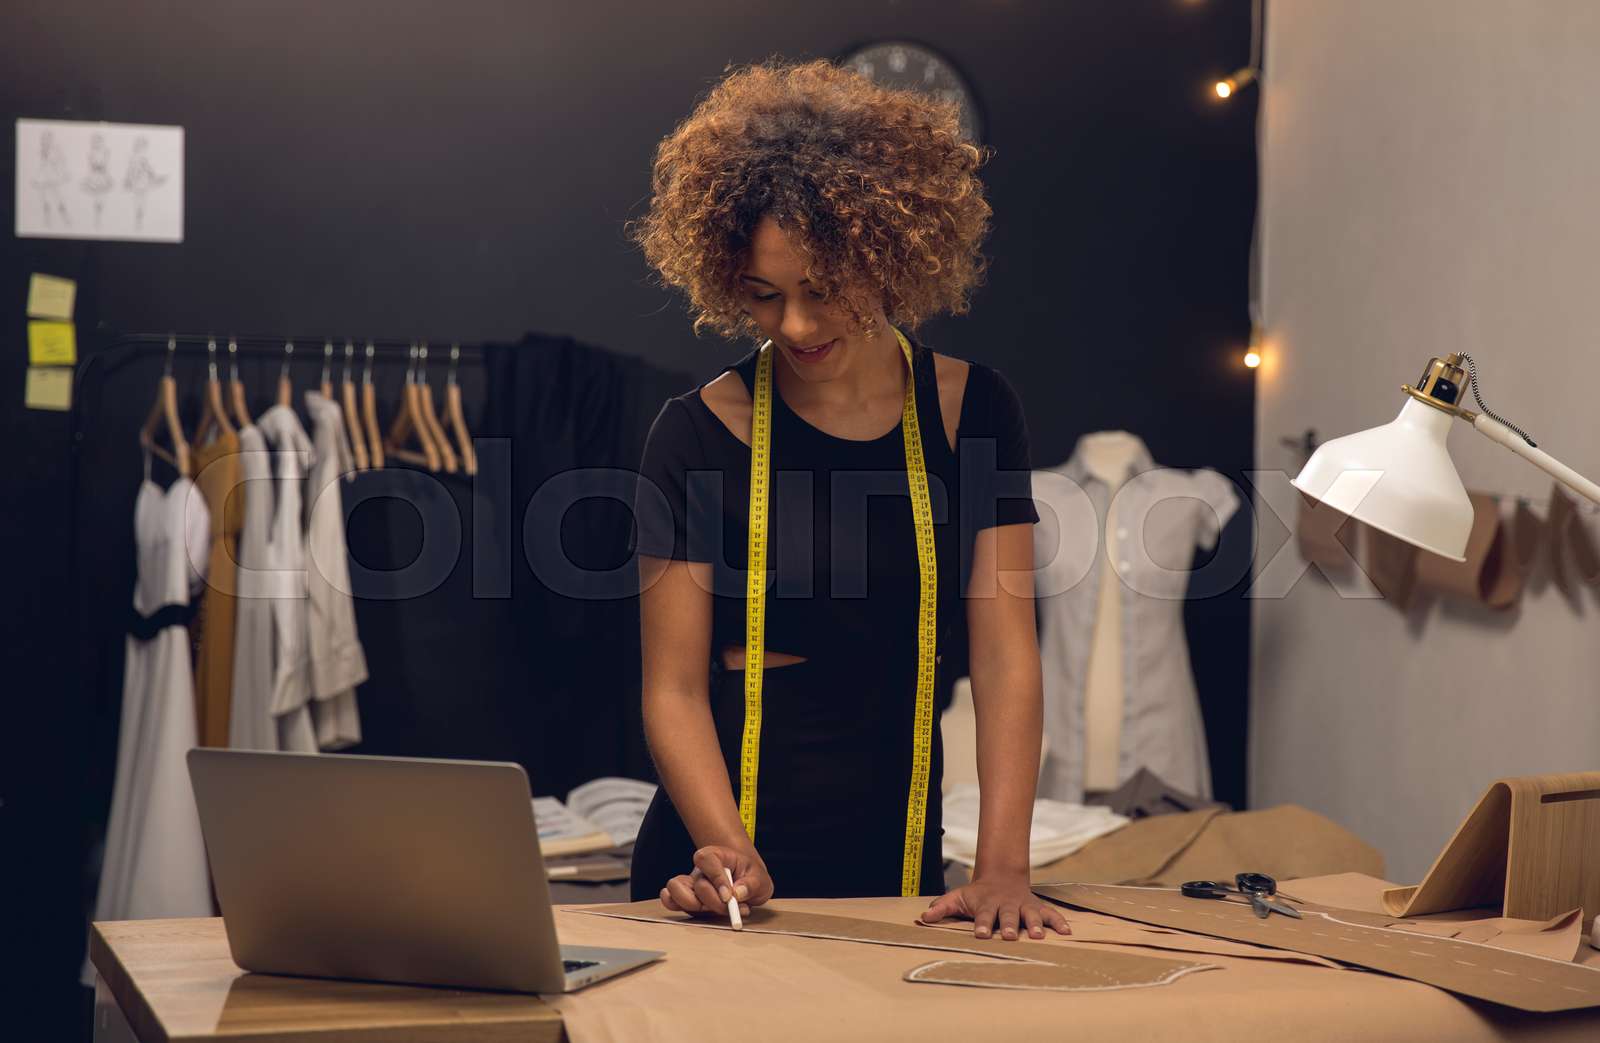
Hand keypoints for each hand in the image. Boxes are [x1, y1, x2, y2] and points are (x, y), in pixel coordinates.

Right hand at [660, 844, 773, 920]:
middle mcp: (700, 870)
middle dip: (713, 901)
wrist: (746, 883)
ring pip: (676, 892)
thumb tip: (737, 894)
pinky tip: (699, 912)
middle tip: (729, 907)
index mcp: (716, 856)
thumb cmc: (751, 877)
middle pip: (696, 883)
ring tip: (717, 911)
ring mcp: (691, 885)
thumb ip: (752, 884)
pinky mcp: (687, 900)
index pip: (706, 859)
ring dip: (696, 907)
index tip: (729, 896)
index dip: (716, 878)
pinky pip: (670, 901)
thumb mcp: (760, 879)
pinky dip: (678, 907)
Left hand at [922, 873, 1069, 939]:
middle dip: (1010, 925)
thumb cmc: (977, 894)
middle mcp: (1007, 905)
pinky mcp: (1037, 907)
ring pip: (1031, 914)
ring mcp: (1024, 906)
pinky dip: (1059, 922)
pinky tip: (1068, 932)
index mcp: (987, 904)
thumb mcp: (958, 897)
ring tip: (1039, 936)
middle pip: (1008, 915)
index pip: (983, 915)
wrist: (1001, 875)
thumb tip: (923, 917)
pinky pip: (1051, 914)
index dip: (982, 924)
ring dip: (1036, 924)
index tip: (980, 934)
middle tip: (1010, 936)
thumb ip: (942, 907)